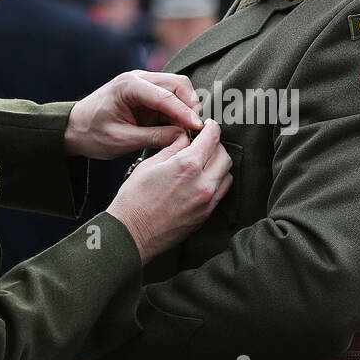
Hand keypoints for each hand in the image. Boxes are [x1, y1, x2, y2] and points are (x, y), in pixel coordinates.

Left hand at [64, 71, 201, 158]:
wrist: (73, 129)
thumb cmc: (91, 133)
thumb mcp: (121, 140)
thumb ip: (153, 138)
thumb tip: (182, 137)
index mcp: (129, 85)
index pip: (165, 95)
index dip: (185, 112)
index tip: (199, 128)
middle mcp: (139, 79)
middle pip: (178, 85)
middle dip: (191, 106)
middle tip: (197, 130)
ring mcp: (145, 85)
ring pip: (178, 91)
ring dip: (186, 110)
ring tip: (189, 133)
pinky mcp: (148, 96)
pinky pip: (171, 101)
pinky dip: (179, 114)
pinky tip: (180, 130)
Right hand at [107, 120, 232, 263]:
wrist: (131, 234)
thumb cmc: (134, 200)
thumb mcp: (149, 165)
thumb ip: (172, 149)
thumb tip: (185, 139)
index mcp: (188, 165)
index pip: (212, 138)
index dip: (212, 128)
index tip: (210, 126)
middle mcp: (203, 183)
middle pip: (225, 156)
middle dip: (216, 146)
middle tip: (205, 144)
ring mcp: (207, 201)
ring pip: (227, 174)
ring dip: (219, 165)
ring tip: (205, 163)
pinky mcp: (206, 215)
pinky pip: (221, 192)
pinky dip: (217, 182)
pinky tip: (202, 180)